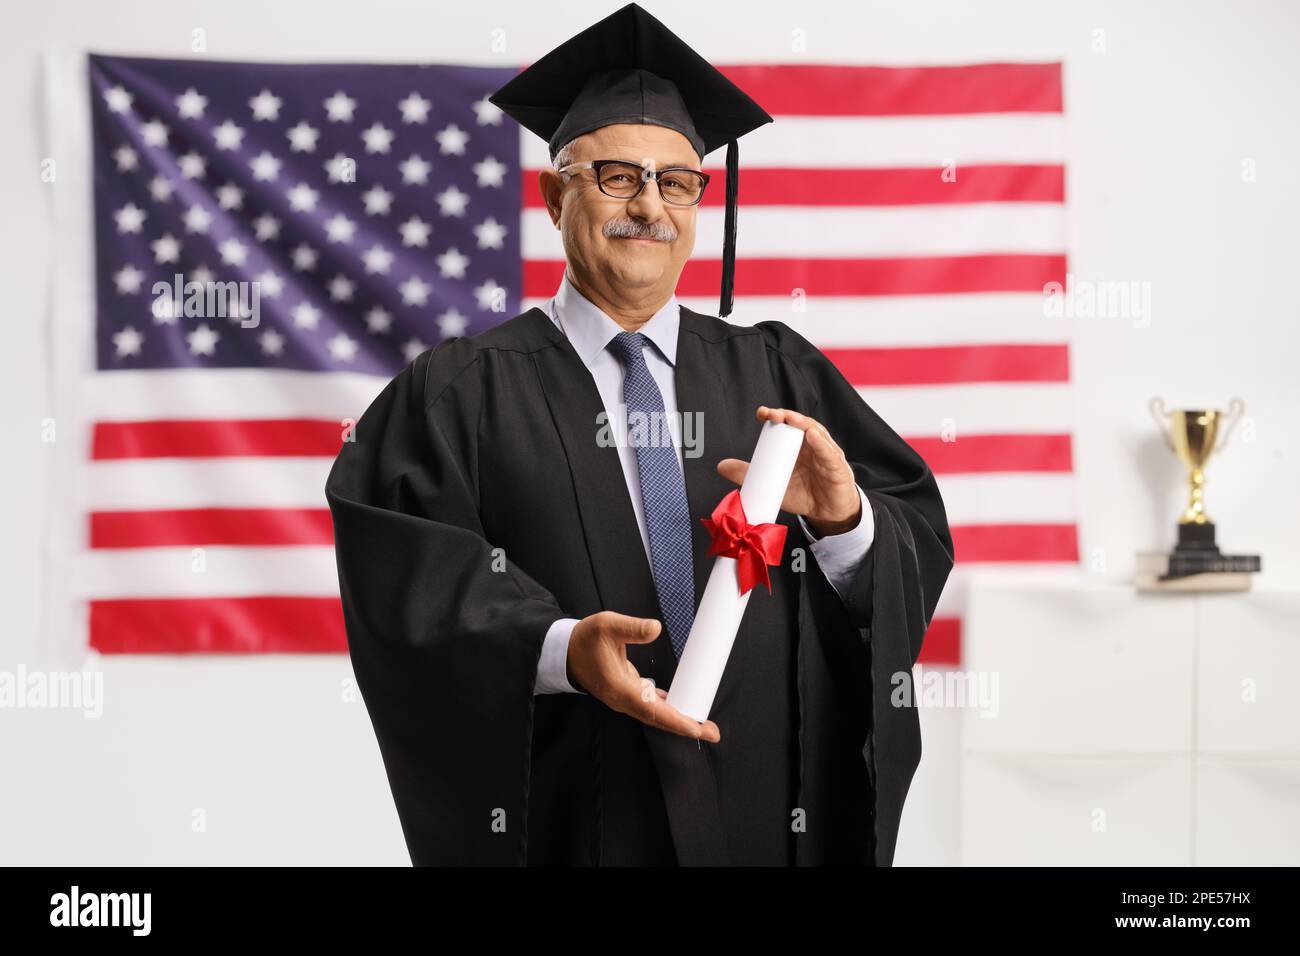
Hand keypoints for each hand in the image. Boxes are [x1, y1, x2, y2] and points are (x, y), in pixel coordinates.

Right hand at [567, 611, 721, 742]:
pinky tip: (681, 708)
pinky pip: (650, 707)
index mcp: (619, 687)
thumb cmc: (585, 640)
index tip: (696, 727)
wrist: (565, 652)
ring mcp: (624, 700)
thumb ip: (632, 628)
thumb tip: (655, 628)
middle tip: (712, 731)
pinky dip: (667, 710)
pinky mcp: (626, 694)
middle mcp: (623, 700)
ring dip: (679, 720)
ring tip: (703, 723)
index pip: (652, 710)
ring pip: (655, 715)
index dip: (676, 720)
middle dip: (685, 726)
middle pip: (658, 719)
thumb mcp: (607, 625)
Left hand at [717, 405, 860, 537]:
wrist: (828, 514)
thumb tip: (722, 466)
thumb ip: (750, 474)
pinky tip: (812, 435)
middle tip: (772, 414)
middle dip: (786, 416)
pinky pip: (830, 453)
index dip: (774, 417)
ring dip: (802, 424)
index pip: (786, 425)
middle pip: (800, 424)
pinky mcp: (838, 467)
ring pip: (817, 433)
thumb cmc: (804, 494)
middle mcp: (812, 444)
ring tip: (790, 419)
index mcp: (796, 446)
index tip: (761, 414)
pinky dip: (821, 444)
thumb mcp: (774, 484)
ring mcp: (826, 454)